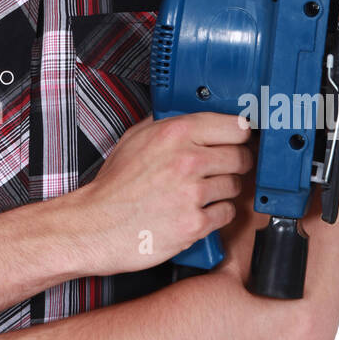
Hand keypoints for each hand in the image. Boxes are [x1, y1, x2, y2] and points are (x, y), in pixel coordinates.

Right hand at [71, 111, 254, 275]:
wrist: (97, 225)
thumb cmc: (114, 187)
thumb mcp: (134, 138)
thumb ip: (165, 123)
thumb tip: (189, 114)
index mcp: (174, 133)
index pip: (235, 126)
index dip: (239, 135)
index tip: (238, 140)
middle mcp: (187, 160)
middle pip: (241, 156)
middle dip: (234, 163)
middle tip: (222, 168)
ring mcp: (192, 193)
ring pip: (235, 185)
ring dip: (224, 190)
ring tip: (203, 192)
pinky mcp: (195, 223)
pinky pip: (227, 213)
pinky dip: (217, 214)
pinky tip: (199, 210)